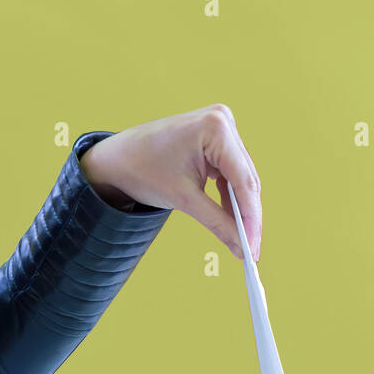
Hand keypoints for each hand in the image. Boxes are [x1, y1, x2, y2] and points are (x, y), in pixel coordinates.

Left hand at [78, 104, 261, 261]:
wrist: (119, 158)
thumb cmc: (144, 170)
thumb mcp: (184, 200)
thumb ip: (218, 224)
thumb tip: (242, 249)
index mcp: (215, 128)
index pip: (243, 181)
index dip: (251, 219)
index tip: (254, 249)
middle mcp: (223, 121)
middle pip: (246, 179)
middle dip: (248, 217)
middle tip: (251, 252)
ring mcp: (222, 128)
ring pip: (241, 178)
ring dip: (241, 209)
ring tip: (241, 242)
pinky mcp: (217, 139)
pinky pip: (231, 173)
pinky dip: (230, 197)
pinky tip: (232, 221)